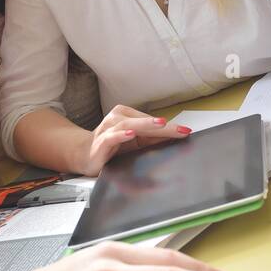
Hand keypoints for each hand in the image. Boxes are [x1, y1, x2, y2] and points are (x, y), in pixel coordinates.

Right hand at [78, 105, 192, 176]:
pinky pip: (112, 136)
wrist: (84, 154)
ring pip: (129, 124)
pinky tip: (131, 134)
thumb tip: (175, 136)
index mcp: (127, 116)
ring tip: (161, 124)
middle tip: (181, 129)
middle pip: (143, 121)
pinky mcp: (101, 141)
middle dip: (164, 126)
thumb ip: (151, 138)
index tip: (186, 131)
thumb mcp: (134, 142)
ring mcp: (108, 128)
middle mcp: (118, 118)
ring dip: (145, 124)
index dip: (169, 127)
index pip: (151, 122)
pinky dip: (121, 135)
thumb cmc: (111, 146)